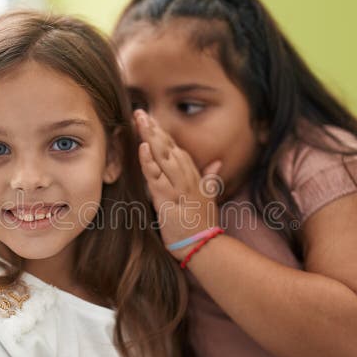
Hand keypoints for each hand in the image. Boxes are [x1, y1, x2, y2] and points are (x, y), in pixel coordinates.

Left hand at [133, 109, 221, 259]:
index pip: (176, 149)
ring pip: (163, 156)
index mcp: (193, 176)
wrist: (204, 245)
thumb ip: (211, 179)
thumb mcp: (209, 198)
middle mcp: (186, 177)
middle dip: (154, 128)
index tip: (151, 120)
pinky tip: (143, 147)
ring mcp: (178, 187)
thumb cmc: (203, 225)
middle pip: (169, 147)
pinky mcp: (168, 199)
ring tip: (139, 120)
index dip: (163, 134)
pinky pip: (156, 176)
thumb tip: (216, 164)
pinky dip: (149, 161)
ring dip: (150, 137)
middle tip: (140, 111)